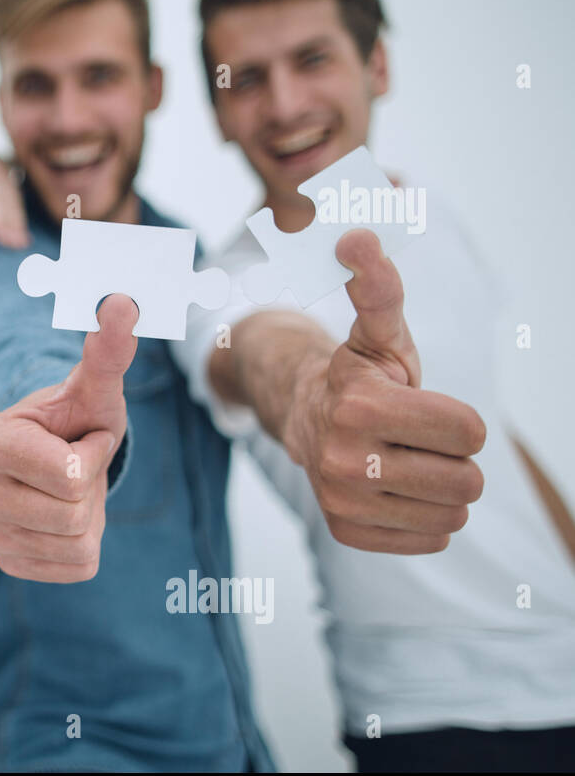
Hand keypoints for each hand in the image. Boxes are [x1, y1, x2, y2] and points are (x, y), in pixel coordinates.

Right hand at [0, 295, 137, 581]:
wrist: (60, 456)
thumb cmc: (76, 419)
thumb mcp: (96, 388)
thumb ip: (108, 351)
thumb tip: (122, 303)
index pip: (70, 476)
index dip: (93, 455)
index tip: (81, 437)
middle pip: (70, 516)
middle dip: (93, 489)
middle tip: (79, 465)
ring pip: (75, 545)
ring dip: (92, 518)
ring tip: (74, 490)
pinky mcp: (7, 562)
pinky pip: (74, 569)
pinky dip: (88, 546)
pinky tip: (69, 518)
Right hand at [283, 229, 486, 553]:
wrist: (304, 419)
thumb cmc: (359, 373)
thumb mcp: (378, 331)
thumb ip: (379, 288)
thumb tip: (356, 235)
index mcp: (360, 407)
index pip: (471, 432)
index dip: (460, 418)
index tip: (424, 407)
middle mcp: (344, 458)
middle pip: (465, 479)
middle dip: (454, 456)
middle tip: (418, 438)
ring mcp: (342, 500)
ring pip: (453, 514)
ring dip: (443, 489)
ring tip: (409, 463)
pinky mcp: (346, 530)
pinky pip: (428, 540)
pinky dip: (425, 518)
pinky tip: (397, 491)